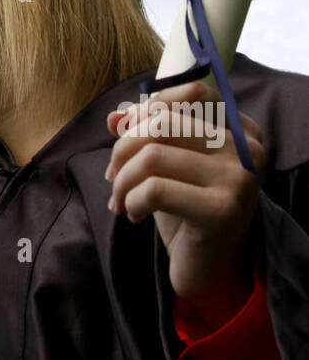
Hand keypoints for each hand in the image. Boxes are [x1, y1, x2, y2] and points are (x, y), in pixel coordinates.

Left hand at [104, 81, 265, 330]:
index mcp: (242, 129)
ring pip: (152, 155)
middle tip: (113, 176)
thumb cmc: (188, 206)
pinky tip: (134, 214)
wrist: (209, 266)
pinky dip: (131, 200)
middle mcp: (247, 149)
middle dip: (123, 147)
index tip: (125, 132)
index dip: (149, 107)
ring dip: (121, 179)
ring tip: (121, 199)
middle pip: (163, 121)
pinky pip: (154, 189)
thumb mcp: (169, 161)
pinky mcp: (221, 211)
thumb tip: (114, 116)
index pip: (194, 92)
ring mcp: (238, 180)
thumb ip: (145, 131)